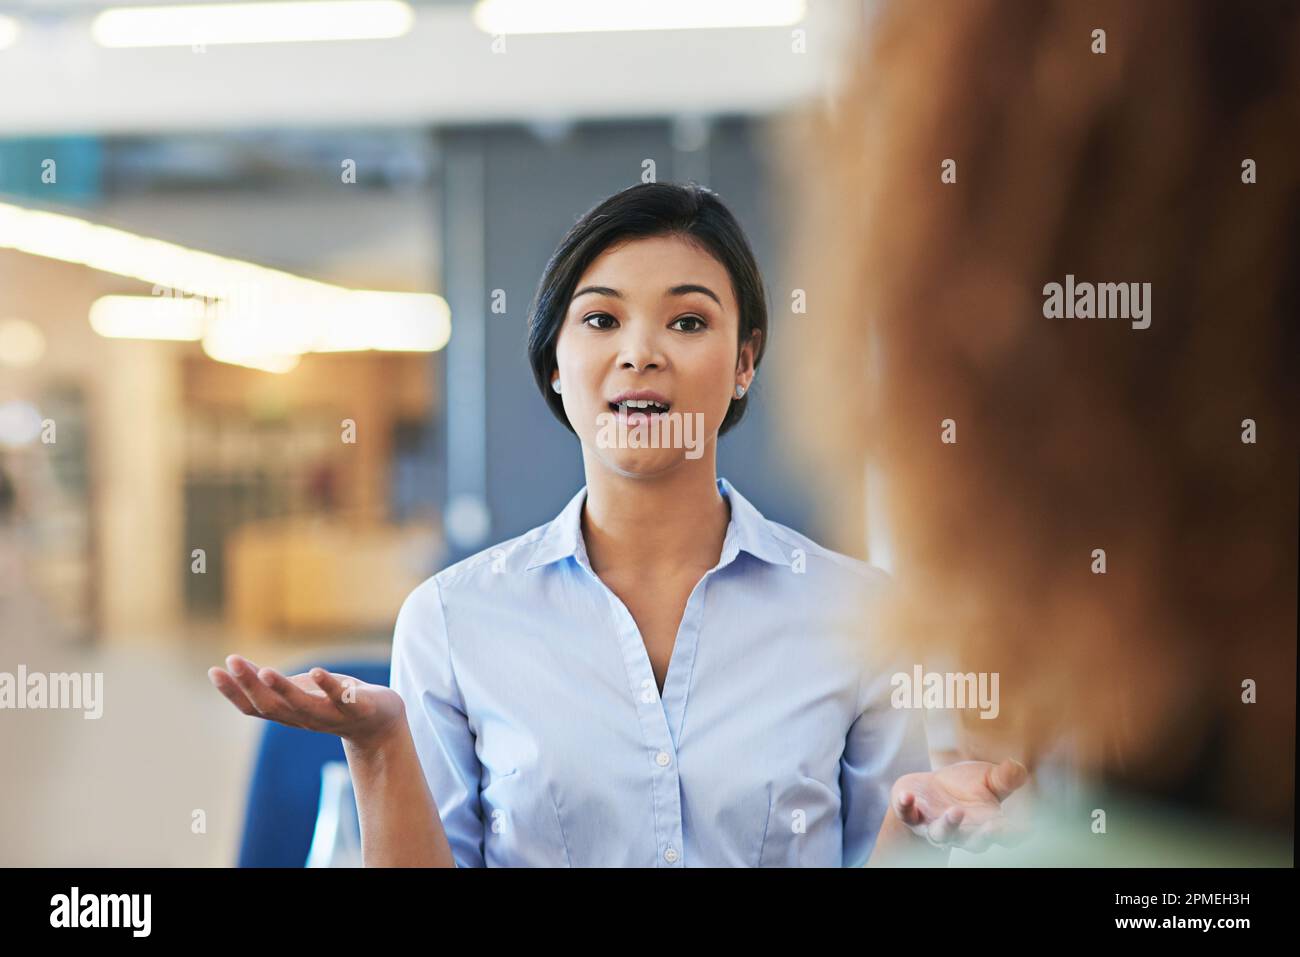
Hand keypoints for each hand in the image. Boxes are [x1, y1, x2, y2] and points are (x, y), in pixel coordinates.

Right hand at [208, 654, 404, 750]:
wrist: (382, 723)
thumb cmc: (336, 702)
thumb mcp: (302, 690)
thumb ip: (277, 684)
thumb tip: (241, 668)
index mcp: (289, 713)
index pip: (254, 707)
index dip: (233, 692)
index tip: (213, 671)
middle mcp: (305, 718)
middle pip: (272, 706)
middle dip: (249, 685)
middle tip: (230, 662)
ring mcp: (331, 716)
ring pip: (301, 706)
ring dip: (282, 689)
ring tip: (265, 671)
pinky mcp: (358, 709)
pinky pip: (341, 700)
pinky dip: (328, 687)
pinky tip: (317, 671)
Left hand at [890, 758, 1029, 851]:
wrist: (930, 789)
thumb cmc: (964, 787)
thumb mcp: (988, 778)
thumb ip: (1004, 777)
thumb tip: (1017, 767)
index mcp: (987, 824)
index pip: (1006, 835)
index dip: (1016, 833)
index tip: (1025, 827)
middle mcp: (963, 832)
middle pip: (975, 843)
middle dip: (984, 837)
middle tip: (993, 828)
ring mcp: (935, 826)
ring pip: (942, 835)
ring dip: (948, 825)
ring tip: (955, 812)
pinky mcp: (912, 816)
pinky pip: (907, 815)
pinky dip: (906, 806)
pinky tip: (907, 796)